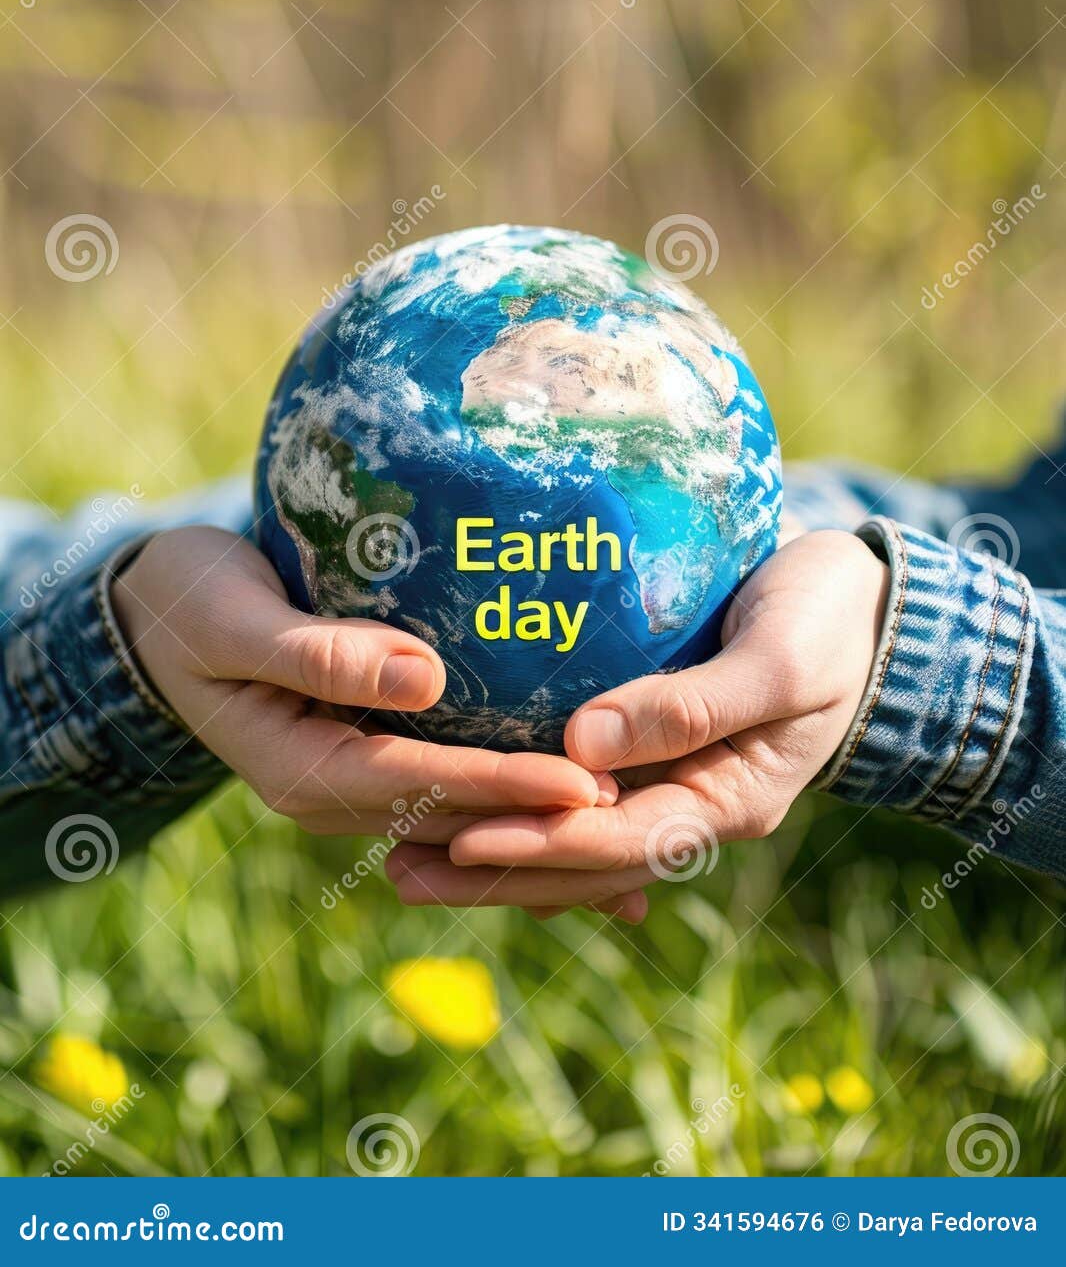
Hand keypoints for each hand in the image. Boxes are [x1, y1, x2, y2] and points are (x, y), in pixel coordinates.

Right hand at [112, 526, 615, 849]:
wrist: (158, 615)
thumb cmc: (190, 603)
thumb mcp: (235, 620)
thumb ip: (320, 651)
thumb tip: (421, 677)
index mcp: (300, 769)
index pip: (419, 786)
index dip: (502, 788)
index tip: (582, 786)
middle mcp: (334, 792)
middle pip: (455, 822)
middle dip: (543, 825)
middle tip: (643, 816)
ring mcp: (357, 781)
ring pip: (465, 819)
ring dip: (543, 829)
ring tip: (644, 832)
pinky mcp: (376, 755)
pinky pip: (456, 790)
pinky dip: (519, 805)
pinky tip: (591, 811)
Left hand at [386, 531, 888, 917]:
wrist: (872, 609)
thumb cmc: (831, 623)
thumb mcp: (779, 660)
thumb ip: (693, 705)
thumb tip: (585, 745)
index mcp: (730, 798)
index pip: (622, 840)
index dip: (543, 843)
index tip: (465, 839)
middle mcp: (694, 806)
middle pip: (582, 859)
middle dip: (493, 867)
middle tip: (397, 868)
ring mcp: (673, 783)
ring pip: (572, 836)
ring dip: (492, 848)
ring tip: (398, 854)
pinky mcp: (654, 749)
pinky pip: (581, 797)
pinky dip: (523, 807)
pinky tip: (460, 808)